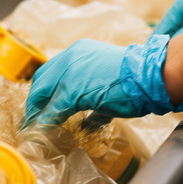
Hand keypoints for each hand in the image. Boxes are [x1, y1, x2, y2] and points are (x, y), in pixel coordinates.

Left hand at [24, 36, 182, 126]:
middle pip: (42, 81)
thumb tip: (83, 117)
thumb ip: (90, 93)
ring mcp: (72, 74)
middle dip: (36, 101)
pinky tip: (49, 131)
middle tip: (32, 119)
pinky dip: (50, 121)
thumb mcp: (106, 79)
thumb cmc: (135, 78)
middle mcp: (71, 59)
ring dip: (40, 113)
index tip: (39, 105)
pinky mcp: (75, 92)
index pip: (51, 71)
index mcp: (79, 53)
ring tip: (37, 128)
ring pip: (47, 95)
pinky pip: (56, 109)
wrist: (150, 75)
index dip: (43, 89)